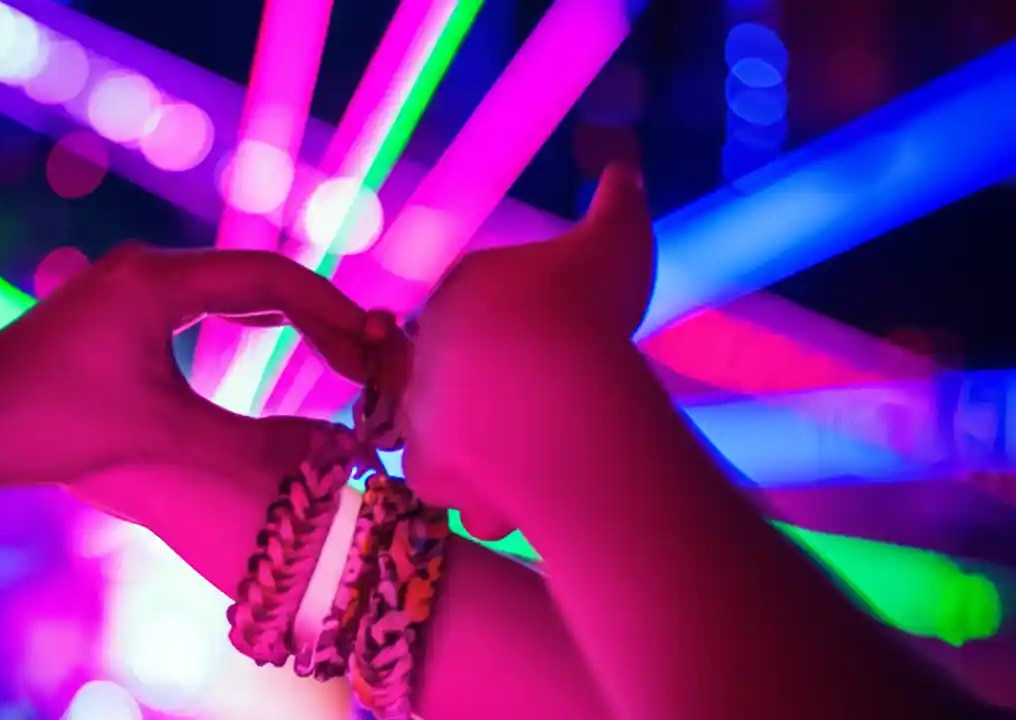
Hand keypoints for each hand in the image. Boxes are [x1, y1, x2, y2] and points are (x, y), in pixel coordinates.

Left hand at [0, 244, 370, 512]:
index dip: (332, 311)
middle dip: (317, 314)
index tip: (373, 346)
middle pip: (257, 276)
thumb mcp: (160, 436)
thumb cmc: (51, 425)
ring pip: (231, 287)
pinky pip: (204, 302)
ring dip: (285, 317)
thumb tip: (332, 456)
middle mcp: (147, 268)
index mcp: (160, 282)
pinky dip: (249, 321)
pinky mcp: (116, 307)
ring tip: (335, 352)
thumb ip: (247, 441)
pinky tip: (274, 339)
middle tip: (364, 357)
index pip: (271, 278)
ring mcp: (128, 284)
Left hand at [395, 162, 655, 539]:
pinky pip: (446, 484)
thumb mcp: (616, 241)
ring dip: (477, 444)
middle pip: (454, 375)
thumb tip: (624, 165)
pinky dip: (478, 491)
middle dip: (489, 393)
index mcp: (461, 291)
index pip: (475, 317)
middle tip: (542, 409)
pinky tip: (518, 492)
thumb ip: (619, 200)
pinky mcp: (426, 467)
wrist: (558, 390)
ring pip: (442, 432)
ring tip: (532, 454)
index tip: (551, 355)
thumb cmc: (587, 309)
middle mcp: (426, 348)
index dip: (514, 339)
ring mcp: (419, 411)